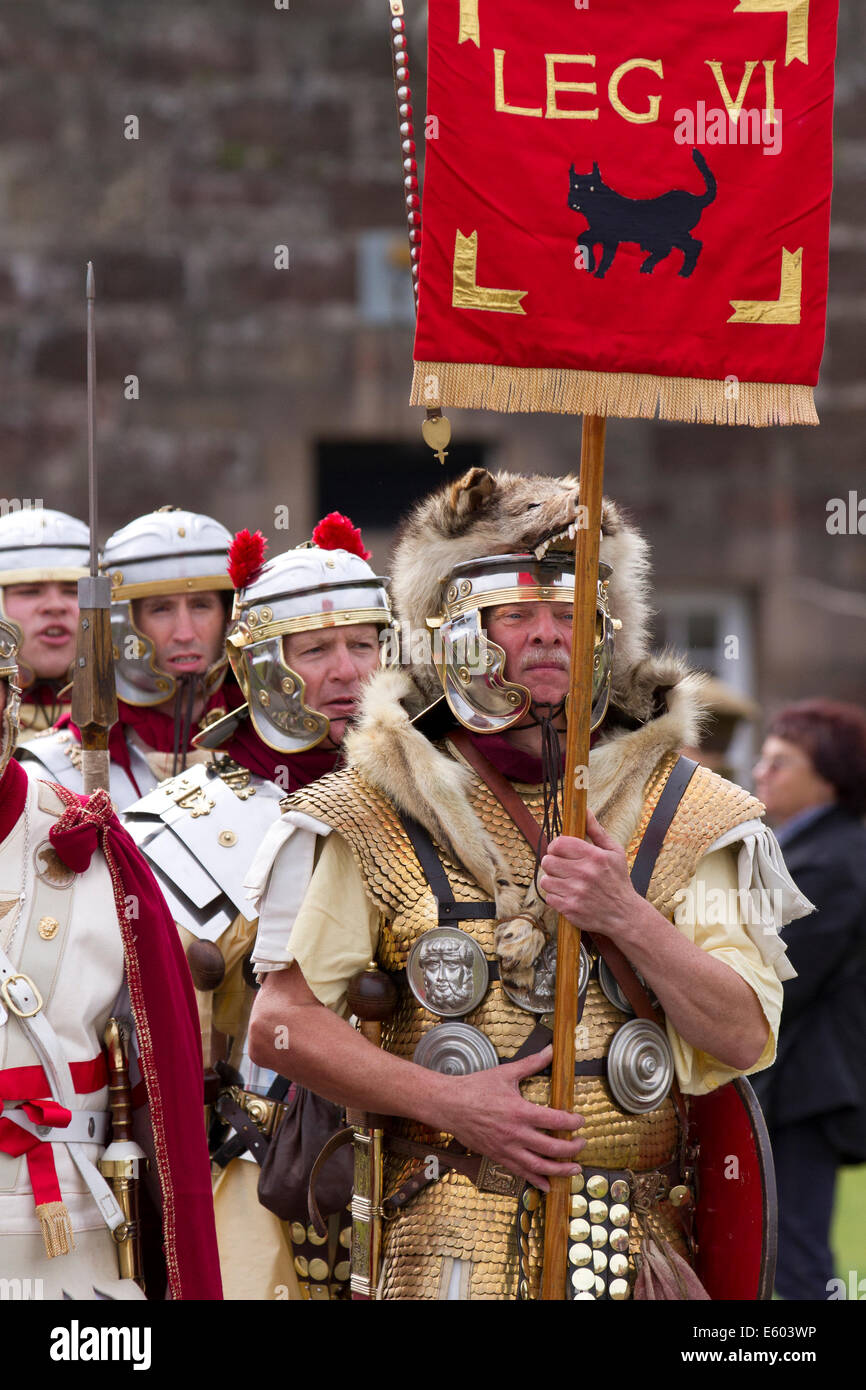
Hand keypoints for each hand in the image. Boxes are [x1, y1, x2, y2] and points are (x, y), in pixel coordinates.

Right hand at [436, 1044, 584, 1191]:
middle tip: (582, 1144)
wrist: (449, 1105)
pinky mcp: (497, 1157)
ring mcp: (506, 1148)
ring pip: (539, 1166)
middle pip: (552, 1147)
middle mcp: (515, 1134)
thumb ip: (531, 1063)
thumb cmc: (476, 1088)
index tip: (580, 1121)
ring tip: (574, 1168)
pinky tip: (547, 1186)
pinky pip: (520, 1173)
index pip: (556, 1120)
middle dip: (572, 1148)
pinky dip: (536, 1181)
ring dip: (560, 1170)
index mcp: (520, 1111)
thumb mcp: (506, 1072)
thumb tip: (550, 1050)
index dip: (573, 1122)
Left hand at [538, 809, 637, 944]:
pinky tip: (568, 895)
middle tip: (563, 867)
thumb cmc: (618, 880)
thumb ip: (596, 831)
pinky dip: (556, 896)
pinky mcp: (569, 909)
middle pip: (547, 861)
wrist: (624, 915)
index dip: (556, 846)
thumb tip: (585, 810)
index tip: (561, 851)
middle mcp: (584, 873)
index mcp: (594, 856)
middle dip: (553, 863)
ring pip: (545, 880)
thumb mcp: (614, 852)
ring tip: (566, 882)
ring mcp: (575, 892)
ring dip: (553, 880)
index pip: (559, 843)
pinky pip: (549, 897)